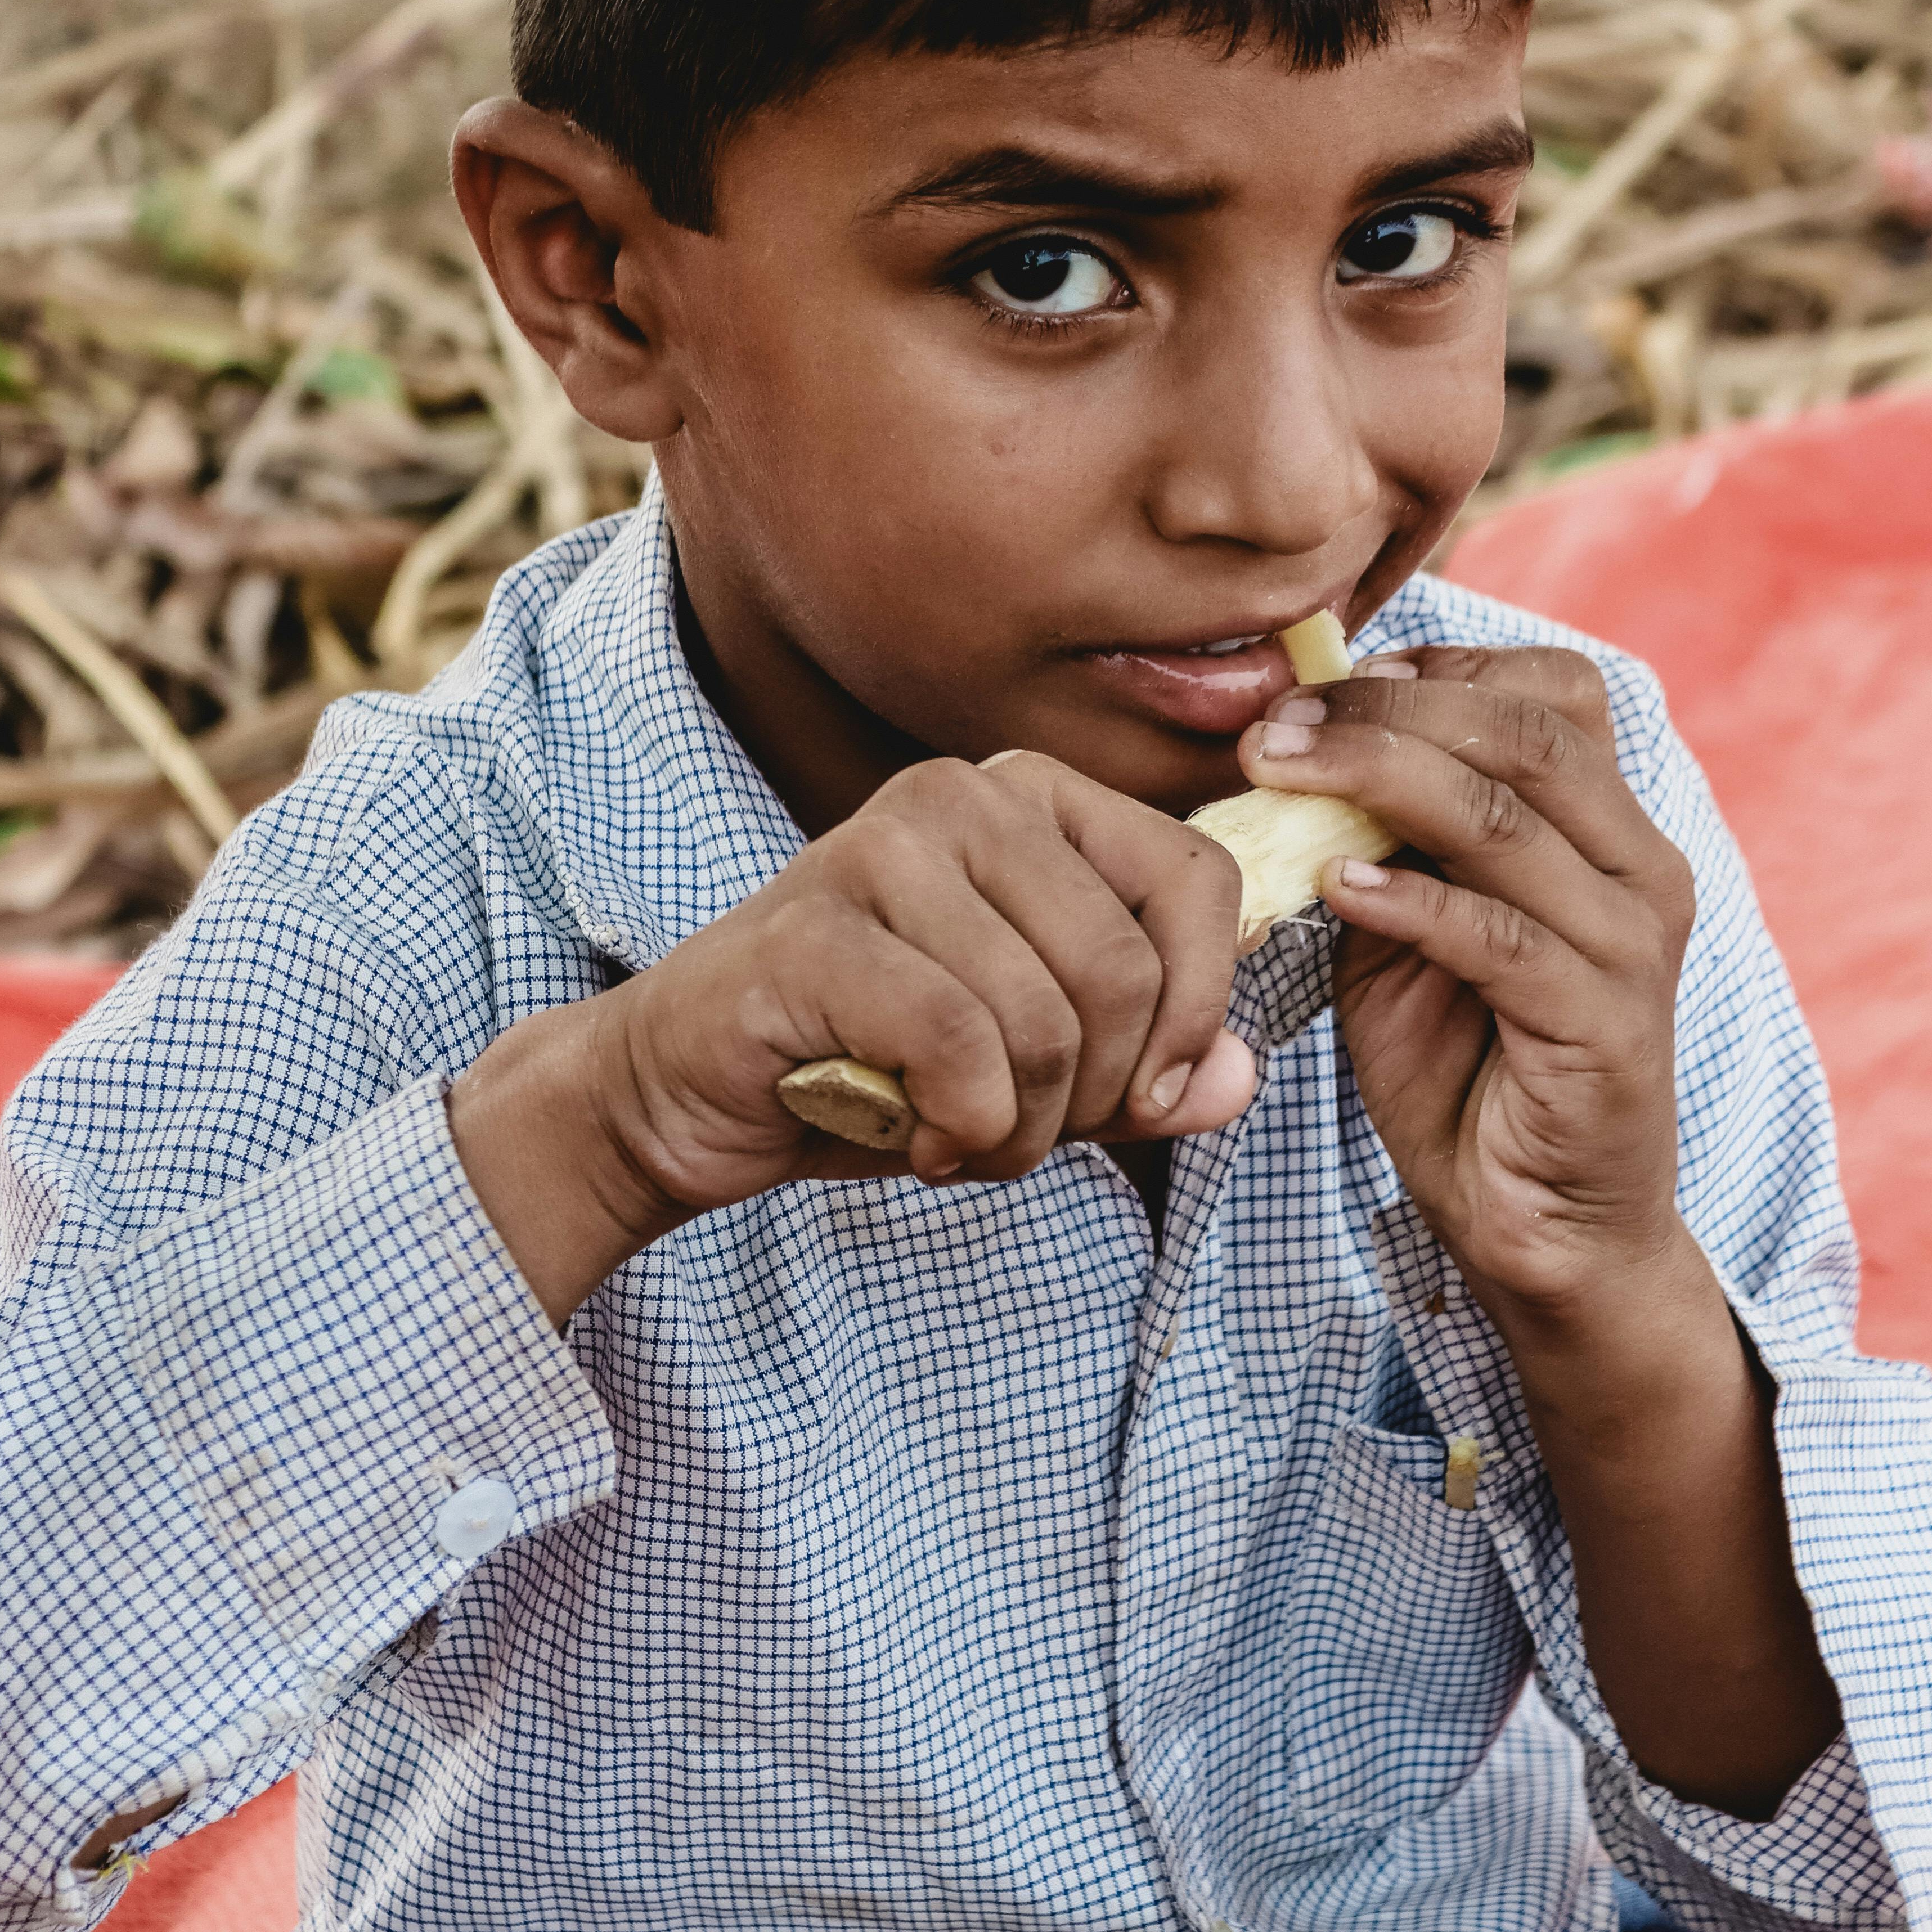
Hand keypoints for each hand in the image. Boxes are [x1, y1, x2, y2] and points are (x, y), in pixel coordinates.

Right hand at [451, 751, 1255, 1323]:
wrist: (687, 1091)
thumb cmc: (872, 1063)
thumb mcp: (1042, 1069)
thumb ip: (1151, 1071)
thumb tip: (1244, 1080)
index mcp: (1035, 798)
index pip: (1198, 884)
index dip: (1196, 1015)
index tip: (1141, 1096)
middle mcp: (963, 795)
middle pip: (1125, 968)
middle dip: (1094, 1094)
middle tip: (1024, 1130)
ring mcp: (880, 847)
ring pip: (1045, 1017)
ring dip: (1021, 1125)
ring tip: (961, 1135)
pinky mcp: (815, 929)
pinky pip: (960, 1045)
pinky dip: (960, 1126)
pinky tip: (916, 1136)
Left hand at [1245, 650, 1841, 1813]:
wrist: (1541, 1228)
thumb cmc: (1468, 1070)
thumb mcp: (1409, 934)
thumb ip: (1383, 845)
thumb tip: (1301, 749)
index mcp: (1608, 828)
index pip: (1552, 689)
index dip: (1438, 669)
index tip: (1323, 685)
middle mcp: (1641, 867)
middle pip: (1527, 728)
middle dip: (1388, 712)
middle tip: (1275, 729)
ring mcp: (1631, 945)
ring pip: (1513, 814)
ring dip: (1382, 779)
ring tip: (1282, 776)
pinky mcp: (1604, 1025)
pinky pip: (1503, 935)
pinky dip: (1413, 901)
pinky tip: (1336, 889)